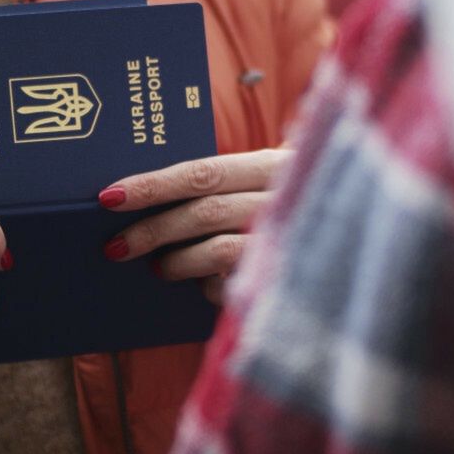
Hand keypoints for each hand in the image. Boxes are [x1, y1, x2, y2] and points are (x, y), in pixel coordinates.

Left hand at [97, 148, 289, 304]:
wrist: (344, 233)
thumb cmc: (287, 207)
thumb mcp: (262, 184)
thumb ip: (221, 187)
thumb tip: (144, 197)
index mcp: (272, 165)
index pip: (202, 172)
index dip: (153, 185)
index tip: (109, 197)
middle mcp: (284, 197)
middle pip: (205, 211)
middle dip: (153, 230)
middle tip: (116, 247)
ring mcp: (291, 239)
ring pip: (219, 250)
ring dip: (179, 261)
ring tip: (160, 269)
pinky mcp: (290, 278)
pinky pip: (237, 286)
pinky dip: (212, 288)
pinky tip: (204, 287)